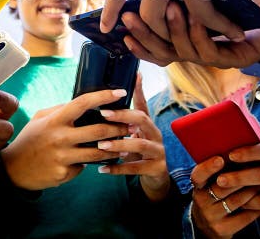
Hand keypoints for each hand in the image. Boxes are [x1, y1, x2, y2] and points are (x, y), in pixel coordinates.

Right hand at [1, 89, 130, 189]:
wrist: (14, 169)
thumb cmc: (30, 139)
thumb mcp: (40, 119)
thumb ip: (61, 109)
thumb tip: (84, 102)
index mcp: (55, 120)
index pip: (83, 103)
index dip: (104, 96)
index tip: (120, 92)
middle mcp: (60, 138)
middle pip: (98, 131)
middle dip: (119, 128)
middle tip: (132, 125)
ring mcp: (62, 157)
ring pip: (98, 153)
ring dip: (115, 149)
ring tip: (125, 145)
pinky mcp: (64, 174)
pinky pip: (84, 167)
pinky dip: (91, 163)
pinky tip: (97, 162)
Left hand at [93, 75, 170, 201]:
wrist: (156, 176)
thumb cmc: (140, 151)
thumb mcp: (134, 134)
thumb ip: (123, 121)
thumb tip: (103, 103)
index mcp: (148, 124)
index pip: (142, 104)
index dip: (137, 91)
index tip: (126, 82)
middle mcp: (156, 134)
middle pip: (143, 120)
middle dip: (123, 116)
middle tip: (103, 114)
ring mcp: (159, 152)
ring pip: (140, 145)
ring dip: (119, 143)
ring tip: (101, 145)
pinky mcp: (157, 169)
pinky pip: (136, 168)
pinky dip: (118, 168)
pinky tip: (102, 168)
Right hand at [122, 0, 259, 67]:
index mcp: (188, 35)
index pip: (154, 40)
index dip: (136, 34)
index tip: (115, 22)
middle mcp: (200, 50)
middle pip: (162, 51)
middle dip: (145, 34)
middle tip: (128, 19)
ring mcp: (219, 56)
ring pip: (183, 53)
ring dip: (171, 31)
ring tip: (164, 8)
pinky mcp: (240, 58)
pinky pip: (211, 53)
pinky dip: (199, 36)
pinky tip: (193, 16)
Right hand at [189, 156, 259, 238]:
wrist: (208, 227)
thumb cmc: (215, 196)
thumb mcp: (210, 185)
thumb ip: (220, 172)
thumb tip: (239, 148)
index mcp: (197, 187)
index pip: (198, 176)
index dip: (208, 167)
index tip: (221, 159)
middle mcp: (201, 202)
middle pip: (222, 187)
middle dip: (241, 176)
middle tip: (257, 166)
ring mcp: (211, 217)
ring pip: (236, 201)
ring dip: (252, 190)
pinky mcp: (222, 229)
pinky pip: (244, 217)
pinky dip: (256, 208)